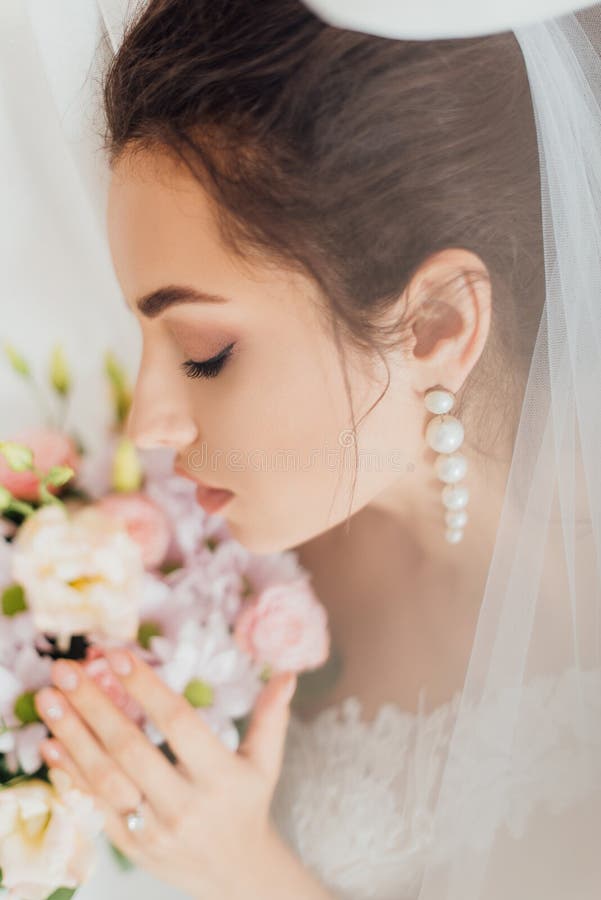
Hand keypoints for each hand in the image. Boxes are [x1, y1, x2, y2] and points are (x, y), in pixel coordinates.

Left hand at [34, 651, 326, 899]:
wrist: (236, 875)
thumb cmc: (247, 805)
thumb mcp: (265, 763)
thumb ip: (272, 717)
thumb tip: (288, 675)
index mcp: (220, 776)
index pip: (177, 724)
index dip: (146, 688)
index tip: (115, 656)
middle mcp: (184, 804)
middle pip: (130, 749)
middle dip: (94, 706)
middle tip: (68, 669)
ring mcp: (153, 829)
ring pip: (104, 778)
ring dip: (72, 735)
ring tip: (50, 698)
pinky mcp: (130, 845)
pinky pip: (93, 805)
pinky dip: (69, 773)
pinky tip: (50, 743)